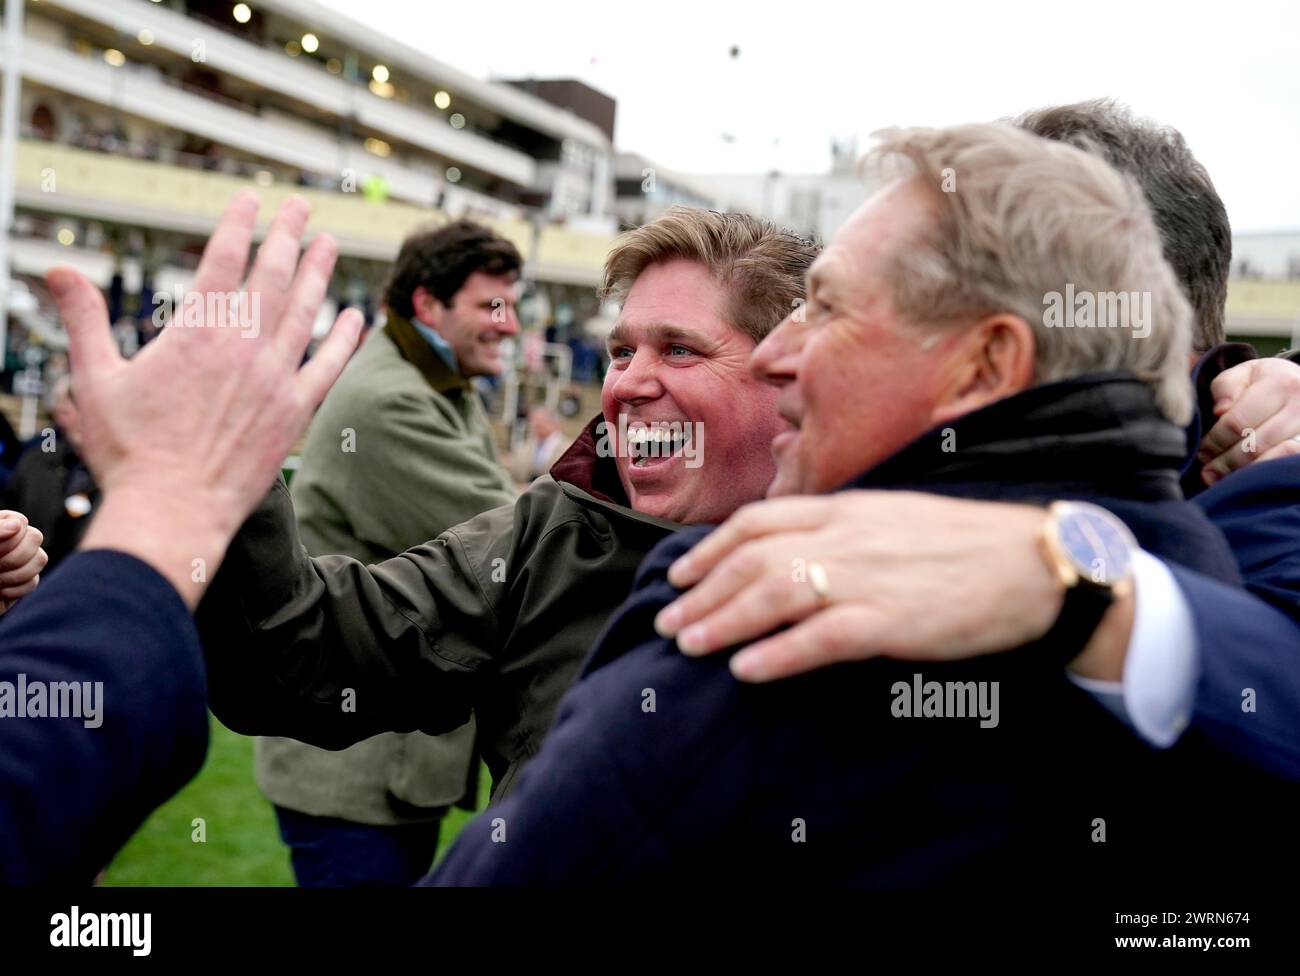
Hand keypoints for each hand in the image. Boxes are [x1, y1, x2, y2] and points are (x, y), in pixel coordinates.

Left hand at [0, 511, 47, 613]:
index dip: (10, 539)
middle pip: (35, 538)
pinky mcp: (22, 581)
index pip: (20, 522)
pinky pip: (33, 582)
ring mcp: (20, 560)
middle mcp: (12, 540)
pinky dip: (16, 590)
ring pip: (40, 559)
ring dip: (15, 575)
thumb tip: (17, 524)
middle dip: (13, 558)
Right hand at [55, 191, 361, 606]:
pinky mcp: (296, 411)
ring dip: (318, 273)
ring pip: (304, 311)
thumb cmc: (130, 451)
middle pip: (272, 274)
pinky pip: (329, 365)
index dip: (239, 223)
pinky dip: (344, 338)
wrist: (173, 508)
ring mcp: (275, 377)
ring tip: (328, 243)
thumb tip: (57, 272)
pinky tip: (354, 317)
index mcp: (196, 331)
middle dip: (285, 233)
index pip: (224, 259)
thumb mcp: (94, 378)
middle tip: (298, 205)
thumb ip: (84, 319)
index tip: (251, 198)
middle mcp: (243, 346)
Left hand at [654, 491, 1064, 681]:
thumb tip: (795, 552)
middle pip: (753, 559)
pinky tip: (747, 671)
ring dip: (722, 621)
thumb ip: (843, 531)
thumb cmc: (967, 544)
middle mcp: (848, 536)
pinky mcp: (893, 620)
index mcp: (847, 509)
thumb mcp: (895, 519)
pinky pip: (821, 637)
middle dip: (702, 592)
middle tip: (668, 621)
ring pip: (774, 593)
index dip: (711, 548)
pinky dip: (778, 654)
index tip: (680, 573)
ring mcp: (868, 577)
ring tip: (688, 645)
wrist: (1037, 562)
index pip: (759, 520)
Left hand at [1198, 358, 1299, 484]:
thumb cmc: (1266, 381)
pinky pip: (1287, 464)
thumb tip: (1221, 412)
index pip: (1238, 422)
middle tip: (1208, 469)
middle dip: (1225, 461)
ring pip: (1276, 458)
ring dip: (1244, 472)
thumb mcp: (1243, 374)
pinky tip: (1245, 479)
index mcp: (1281, 384)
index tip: (1203, 449)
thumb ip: (1226, 388)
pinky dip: (1263, 474)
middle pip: (1256, 445)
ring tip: (1222, 477)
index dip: (1215, 440)